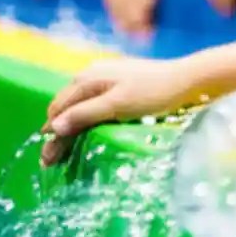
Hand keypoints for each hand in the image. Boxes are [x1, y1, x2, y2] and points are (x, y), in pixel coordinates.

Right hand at [41, 57, 193, 166]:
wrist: (187, 79)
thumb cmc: (153, 93)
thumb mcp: (117, 105)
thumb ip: (85, 114)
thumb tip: (53, 127)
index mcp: (87, 78)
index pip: (58, 109)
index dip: (51, 135)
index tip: (48, 160)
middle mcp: (91, 74)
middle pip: (65, 107)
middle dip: (58, 133)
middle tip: (52, 162)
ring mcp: (105, 77)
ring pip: (79, 106)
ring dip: (71, 127)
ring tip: (66, 152)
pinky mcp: (118, 83)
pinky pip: (93, 103)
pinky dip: (85, 119)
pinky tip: (86, 132)